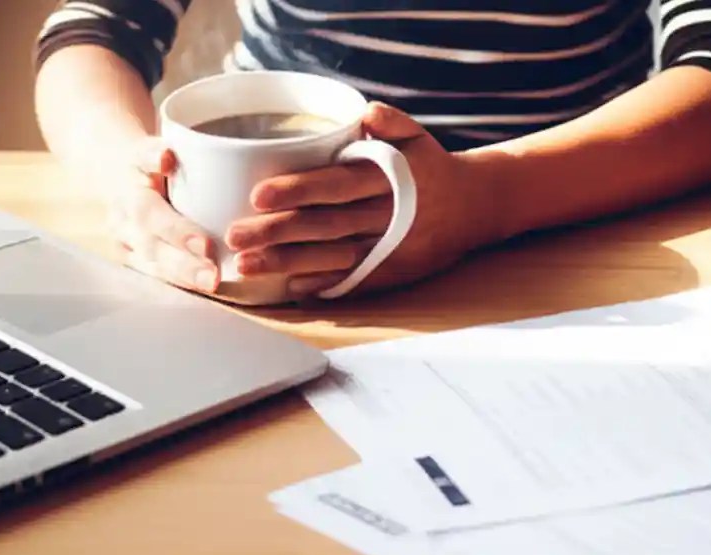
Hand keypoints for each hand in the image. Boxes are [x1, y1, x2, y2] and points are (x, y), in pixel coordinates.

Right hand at [104, 137, 219, 292]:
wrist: (111, 176)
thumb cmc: (141, 163)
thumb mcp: (143, 149)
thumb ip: (153, 152)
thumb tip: (167, 157)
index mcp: (127, 196)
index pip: (151, 217)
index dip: (178, 233)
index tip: (206, 246)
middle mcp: (123, 226)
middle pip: (153, 250)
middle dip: (184, 266)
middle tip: (213, 277)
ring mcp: (125, 247)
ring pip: (153, 269)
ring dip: (184, 280)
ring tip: (212, 285)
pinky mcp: (131, 261)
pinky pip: (155, 277)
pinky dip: (179, 285)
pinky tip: (203, 290)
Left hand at [224, 103, 487, 298]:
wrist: (476, 207)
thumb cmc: (432, 167)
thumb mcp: (419, 137)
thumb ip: (392, 122)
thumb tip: (364, 112)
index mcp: (390, 179)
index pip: (337, 184)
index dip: (298, 190)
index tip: (257, 194)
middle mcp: (387, 217)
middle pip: (325, 225)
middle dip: (277, 232)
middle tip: (234, 235)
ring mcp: (388, 250)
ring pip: (331, 257)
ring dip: (286, 263)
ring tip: (244, 266)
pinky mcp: (390, 273)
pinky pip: (351, 282)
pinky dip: (319, 285)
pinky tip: (285, 287)